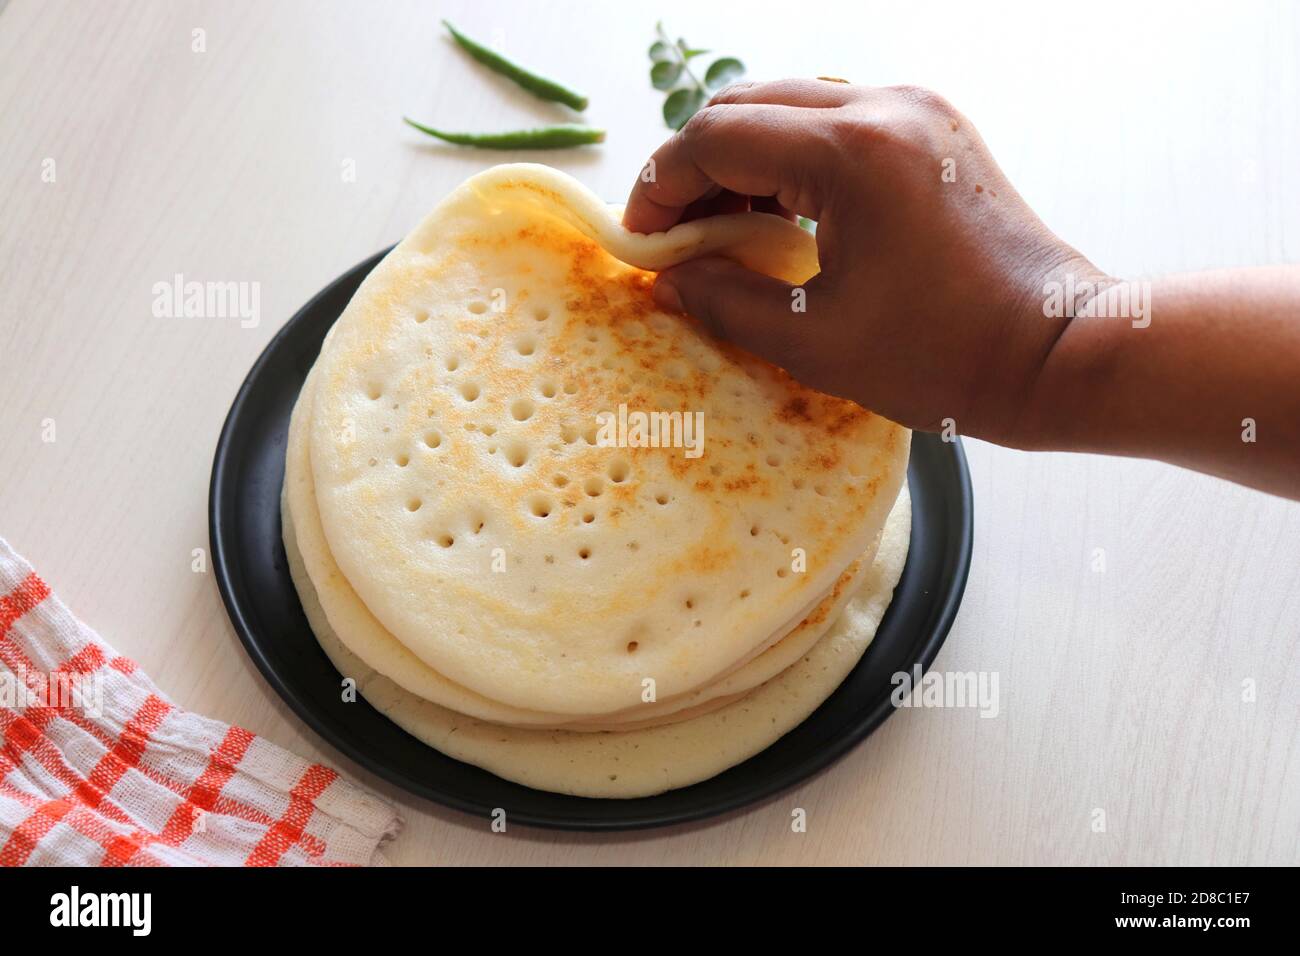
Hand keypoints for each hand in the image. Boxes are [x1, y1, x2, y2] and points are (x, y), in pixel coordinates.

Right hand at [623, 79, 1105, 444]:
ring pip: (790, 105)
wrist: (1058, 352)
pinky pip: (836, 120)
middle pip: (746, 105)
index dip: (661, 187)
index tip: (641, 239)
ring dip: (741, 159)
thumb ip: (726, 301)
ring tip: (723, 233)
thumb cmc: (944, 358)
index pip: (716, 138)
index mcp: (852, 152)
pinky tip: (781, 218)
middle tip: (674, 236)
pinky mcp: (934, 128)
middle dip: (694, 167)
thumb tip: (670, 279)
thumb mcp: (815, 341)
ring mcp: (915, 110)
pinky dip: (791, 159)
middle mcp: (883, 107)